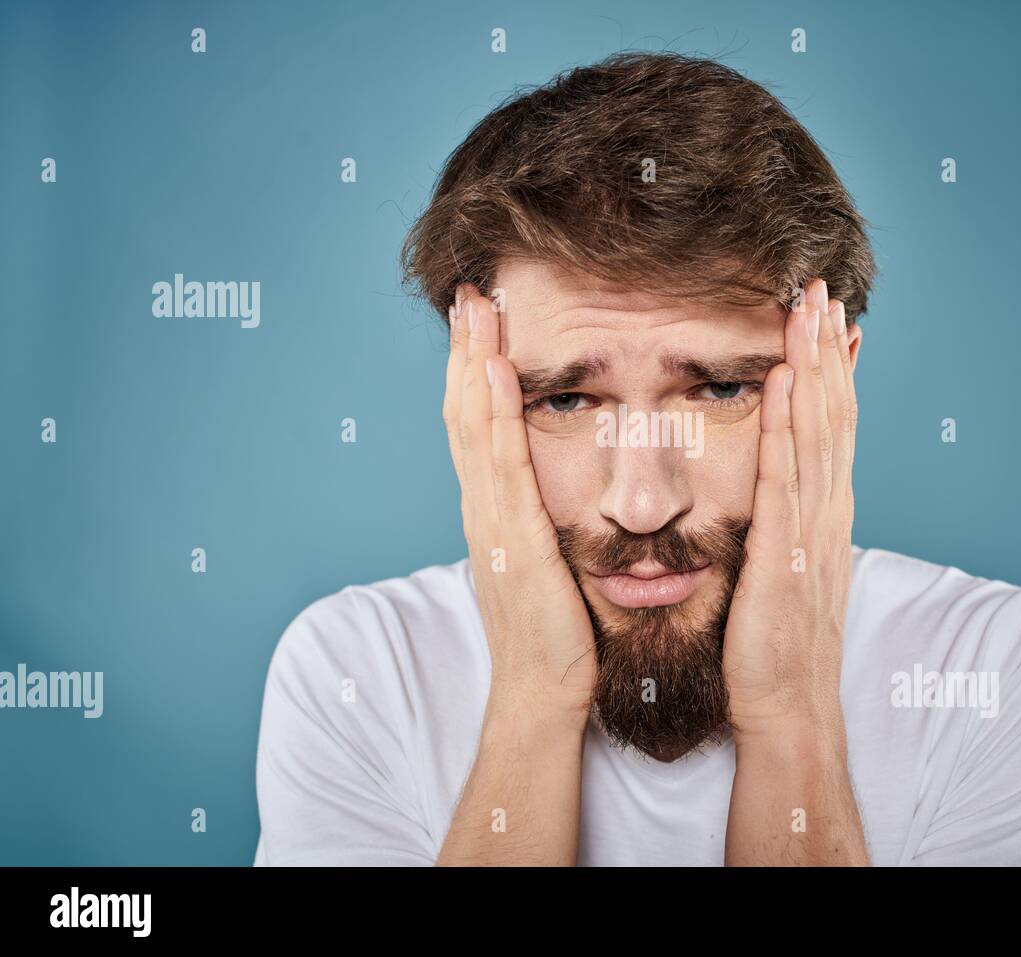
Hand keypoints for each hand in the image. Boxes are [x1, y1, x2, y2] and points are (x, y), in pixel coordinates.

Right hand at [444, 283, 596, 729]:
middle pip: (464, 413)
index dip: (475, 371)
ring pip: (473, 426)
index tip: (482, 323)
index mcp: (493, 511)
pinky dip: (495, 413)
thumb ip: (539, 523)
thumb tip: (551, 493)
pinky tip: (497, 372)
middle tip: (469, 295)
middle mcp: (482, 508)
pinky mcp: (513, 538)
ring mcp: (491, 521)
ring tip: (477, 310)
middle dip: (467, 351)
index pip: (476, 427)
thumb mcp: (544, 562)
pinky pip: (502, 464)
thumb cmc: (553, 632)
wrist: (542, 691)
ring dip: (474, 363)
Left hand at [722, 278, 857, 741]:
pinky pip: (784, 479)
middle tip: (821, 289)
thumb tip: (781, 488)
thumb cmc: (777, 643)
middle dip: (826, 349)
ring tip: (807, 310)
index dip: (832, 371)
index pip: (834, 427)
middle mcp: (827, 512)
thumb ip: (789, 522)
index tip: (828, 320)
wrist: (787, 707)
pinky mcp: (786, 555)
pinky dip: (786, 427)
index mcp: (825, 514)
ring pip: (817, 432)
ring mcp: (812, 531)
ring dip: (813, 368)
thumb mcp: (788, 568)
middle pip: (833, 415)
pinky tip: (780, 383)